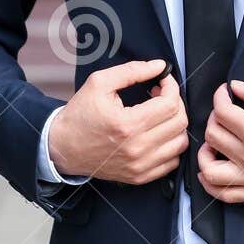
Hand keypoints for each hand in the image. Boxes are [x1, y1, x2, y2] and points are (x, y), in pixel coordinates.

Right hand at [49, 59, 188, 184]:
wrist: (63, 147)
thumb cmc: (80, 115)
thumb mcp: (100, 83)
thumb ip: (132, 71)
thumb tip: (160, 66)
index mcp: (128, 124)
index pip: (170, 104)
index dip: (171, 86)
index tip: (162, 80)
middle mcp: (137, 148)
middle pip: (179, 122)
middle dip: (175, 102)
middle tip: (160, 95)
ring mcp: (140, 166)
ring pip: (180, 142)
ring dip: (175, 124)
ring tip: (159, 114)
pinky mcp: (140, 176)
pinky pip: (172, 161)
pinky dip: (171, 145)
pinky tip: (158, 133)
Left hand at [197, 80, 243, 202]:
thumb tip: (235, 87)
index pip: (221, 112)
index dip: (219, 97)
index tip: (224, 93)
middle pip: (213, 136)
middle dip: (214, 119)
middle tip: (224, 114)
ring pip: (210, 170)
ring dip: (205, 155)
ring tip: (214, 144)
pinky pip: (225, 195)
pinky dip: (211, 184)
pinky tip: (211, 170)